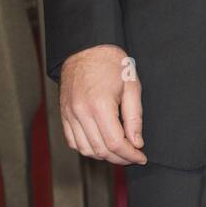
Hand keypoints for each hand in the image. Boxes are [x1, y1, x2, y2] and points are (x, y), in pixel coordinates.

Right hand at [59, 44, 147, 164]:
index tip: (141, 158)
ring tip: (119, 152)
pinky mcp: (64, 114)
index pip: (115, 143)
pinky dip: (87, 149)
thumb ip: (134, 117)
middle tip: (133, 156)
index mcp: (100, 105)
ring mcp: (70, 114)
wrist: (86, 49)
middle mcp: (81, 113)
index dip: (130, 155)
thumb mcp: (131, 86)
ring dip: (104, 156)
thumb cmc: (112, 64)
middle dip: (120, 158)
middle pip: (100, 150)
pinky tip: (101, 145)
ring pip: (85, 149)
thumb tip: (136, 142)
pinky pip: (73, 141)